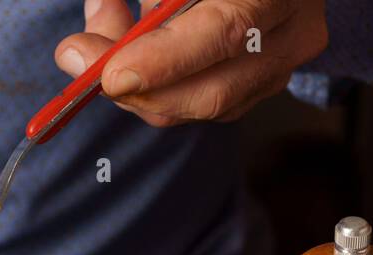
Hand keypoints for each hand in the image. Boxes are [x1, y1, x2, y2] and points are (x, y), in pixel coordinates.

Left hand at [54, 0, 327, 126]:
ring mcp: (286, 64)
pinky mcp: (267, 84)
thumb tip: (77, 55)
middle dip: (143, 93)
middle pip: (215, 91)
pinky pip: (208, 106)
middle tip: (91, 75)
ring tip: (103, 61)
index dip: (165, 61)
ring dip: (146, 95)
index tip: (111, 75)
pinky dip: (164, 93)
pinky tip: (138, 67)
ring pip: (207, 107)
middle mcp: (295, 30)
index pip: (225, 32)